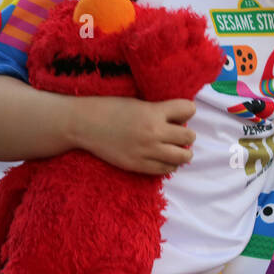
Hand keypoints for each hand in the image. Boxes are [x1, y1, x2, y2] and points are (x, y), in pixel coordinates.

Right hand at [72, 95, 195, 175]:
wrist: (85, 124)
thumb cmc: (110, 108)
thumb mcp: (138, 103)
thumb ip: (159, 111)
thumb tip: (180, 119)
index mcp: (153, 112)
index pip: (188, 109)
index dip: (187, 110)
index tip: (182, 113)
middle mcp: (153, 132)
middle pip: (189, 136)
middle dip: (187, 134)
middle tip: (178, 134)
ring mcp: (146, 151)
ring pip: (182, 157)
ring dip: (183, 152)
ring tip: (177, 149)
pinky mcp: (137, 165)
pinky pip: (165, 170)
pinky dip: (169, 165)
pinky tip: (164, 159)